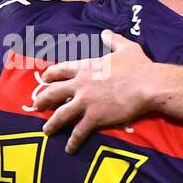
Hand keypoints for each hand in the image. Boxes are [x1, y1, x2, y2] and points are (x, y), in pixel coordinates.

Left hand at [33, 30, 154, 152]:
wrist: (147, 85)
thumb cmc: (138, 66)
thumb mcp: (125, 47)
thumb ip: (113, 40)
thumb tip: (106, 33)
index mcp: (86, 67)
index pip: (60, 70)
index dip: (49, 75)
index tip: (43, 79)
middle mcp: (80, 84)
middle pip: (53, 92)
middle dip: (42, 100)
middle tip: (36, 106)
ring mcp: (85, 102)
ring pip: (60, 115)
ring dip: (52, 124)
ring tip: (46, 131)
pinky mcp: (94, 118)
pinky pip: (78, 132)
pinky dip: (72, 142)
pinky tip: (69, 149)